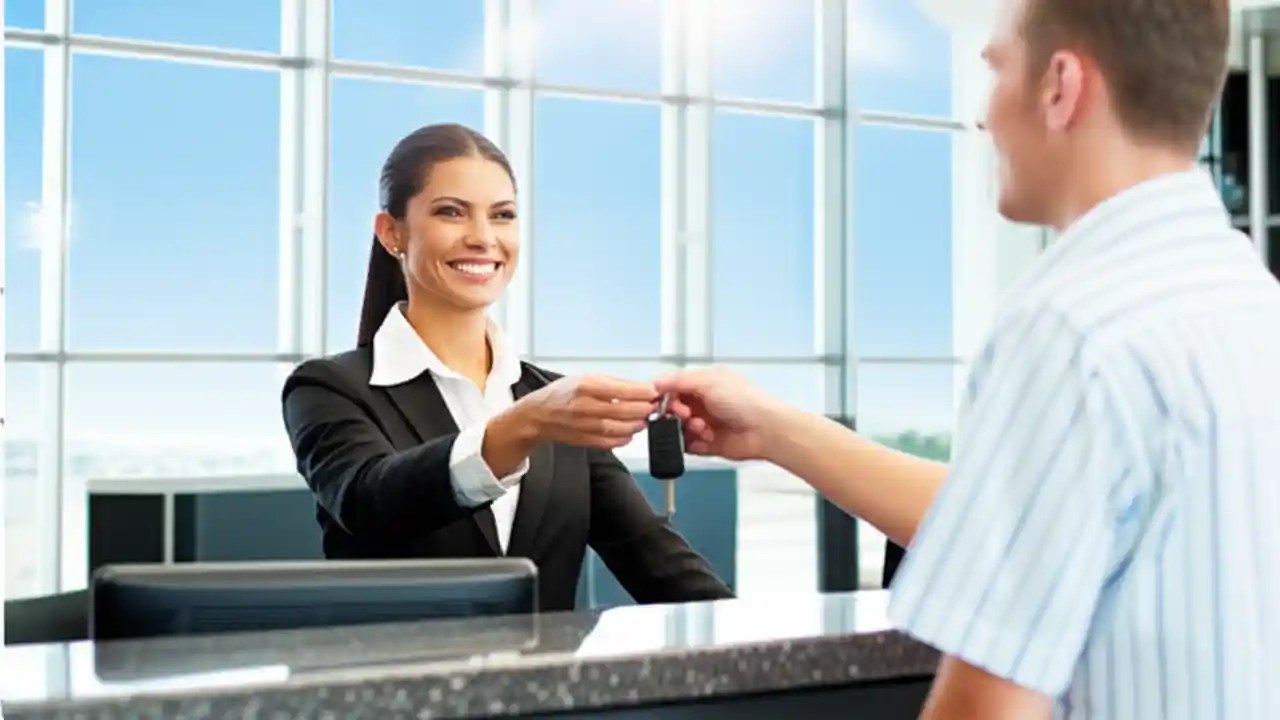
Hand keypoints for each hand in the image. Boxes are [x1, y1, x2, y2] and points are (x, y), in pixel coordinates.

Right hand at [499, 374, 658, 450]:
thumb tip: (639, 388)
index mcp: (585, 386)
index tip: (654, 391)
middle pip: (621, 411)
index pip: (619, 390)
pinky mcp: (583, 440)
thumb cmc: (563, 393)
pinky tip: (630, 433)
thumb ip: (613, 383)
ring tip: (644, 420)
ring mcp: (583, 425)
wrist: (538, 414)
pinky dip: (622, 439)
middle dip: (642, 409)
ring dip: (635, 425)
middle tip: (654, 407)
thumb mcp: (586, 377)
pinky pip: (608, 442)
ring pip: (617, 428)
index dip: (640, 392)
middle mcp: (584, 406)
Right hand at [652, 367, 785, 460]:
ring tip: (702, 428)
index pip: (674, 388)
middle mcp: (704, 403)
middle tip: (686, 415)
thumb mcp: (709, 382)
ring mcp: (706, 424)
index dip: (666, 396)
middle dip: (676, 414)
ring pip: (679, 428)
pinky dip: (692, 444)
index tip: (663, 402)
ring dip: (686, 429)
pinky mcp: (708, 444)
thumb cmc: (746, 402)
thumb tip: (656, 381)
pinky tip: (705, 439)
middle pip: (674, 409)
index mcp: (704, 384)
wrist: (765, 430)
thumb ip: (679, 381)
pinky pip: (688, 446)